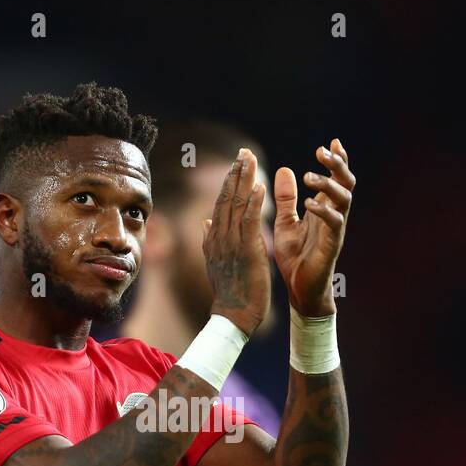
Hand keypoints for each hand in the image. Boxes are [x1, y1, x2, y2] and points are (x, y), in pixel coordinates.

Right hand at [202, 148, 271, 336]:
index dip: (229, 181)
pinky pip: (250, 221)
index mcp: (214, 238)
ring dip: (245, 180)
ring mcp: (232, 242)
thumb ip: (209, 240)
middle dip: (236, 173)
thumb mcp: (215, 262)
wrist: (234, 314)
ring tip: (250, 159)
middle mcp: (220, 236)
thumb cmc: (229, 291)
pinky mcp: (248, 250)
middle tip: (244, 151)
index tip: (237, 162)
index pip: (221, 203)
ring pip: (238, 204)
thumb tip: (204, 222)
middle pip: (227, 197)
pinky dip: (255, 203)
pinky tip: (260, 186)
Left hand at [273, 138, 354, 316]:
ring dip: (328, 185)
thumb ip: (286, 199)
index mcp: (324, 209)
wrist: (299, 291)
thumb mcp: (285, 222)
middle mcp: (334, 216)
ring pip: (344, 200)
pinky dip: (323, 211)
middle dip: (338, 165)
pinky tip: (308, 204)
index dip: (337, 161)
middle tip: (323, 151)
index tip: (333, 142)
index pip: (336, 179)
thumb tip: (283, 169)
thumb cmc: (295, 258)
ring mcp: (335, 230)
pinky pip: (334, 224)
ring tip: (310, 176)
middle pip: (346, 183)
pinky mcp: (331, 246)